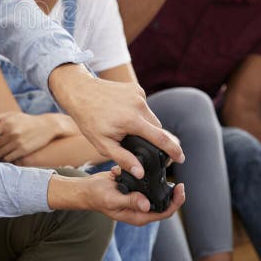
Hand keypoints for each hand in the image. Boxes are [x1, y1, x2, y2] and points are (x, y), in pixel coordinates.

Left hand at [0, 112, 62, 161]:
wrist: (46, 126)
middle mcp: (11, 132)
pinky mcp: (24, 150)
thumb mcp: (11, 114)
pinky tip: (10, 154)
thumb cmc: (26, 120)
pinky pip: (8, 158)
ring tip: (5, 151)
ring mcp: (17, 141)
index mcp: (6, 122)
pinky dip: (7, 158)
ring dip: (0, 154)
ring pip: (0, 154)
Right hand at [48, 168, 185, 224]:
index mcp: (138, 215)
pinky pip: (146, 182)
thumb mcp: (112, 198)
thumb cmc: (96, 196)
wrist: (86, 189)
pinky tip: (147, 165)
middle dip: (171, 191)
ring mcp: (137, 198)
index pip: (164, 212)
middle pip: (163, 202)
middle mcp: (140, 207)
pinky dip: (149, 174)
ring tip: (164, 169)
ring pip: (155, 191)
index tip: (180, 187)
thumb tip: (146, 205)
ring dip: (161, 181)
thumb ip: (129, 201)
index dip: (175, 201)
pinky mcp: (133, 188)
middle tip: (175, 178)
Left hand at [49, 64, 183, 178]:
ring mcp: (138, 94)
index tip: (181, 158)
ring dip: (144, 124)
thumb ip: (123, 158)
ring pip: (150, 116)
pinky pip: (143, 105)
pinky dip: (138, 112)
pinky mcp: (136, 88)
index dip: (173, 150)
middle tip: (136, 142)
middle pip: (157, 128)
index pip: (161, 138)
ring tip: (124, 126)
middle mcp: (139, 105)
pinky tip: (123, 113)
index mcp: (132, 121)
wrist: (80, 91)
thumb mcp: (102, 144)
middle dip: (151, 137)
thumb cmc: (88, 119)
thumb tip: (141, 172)